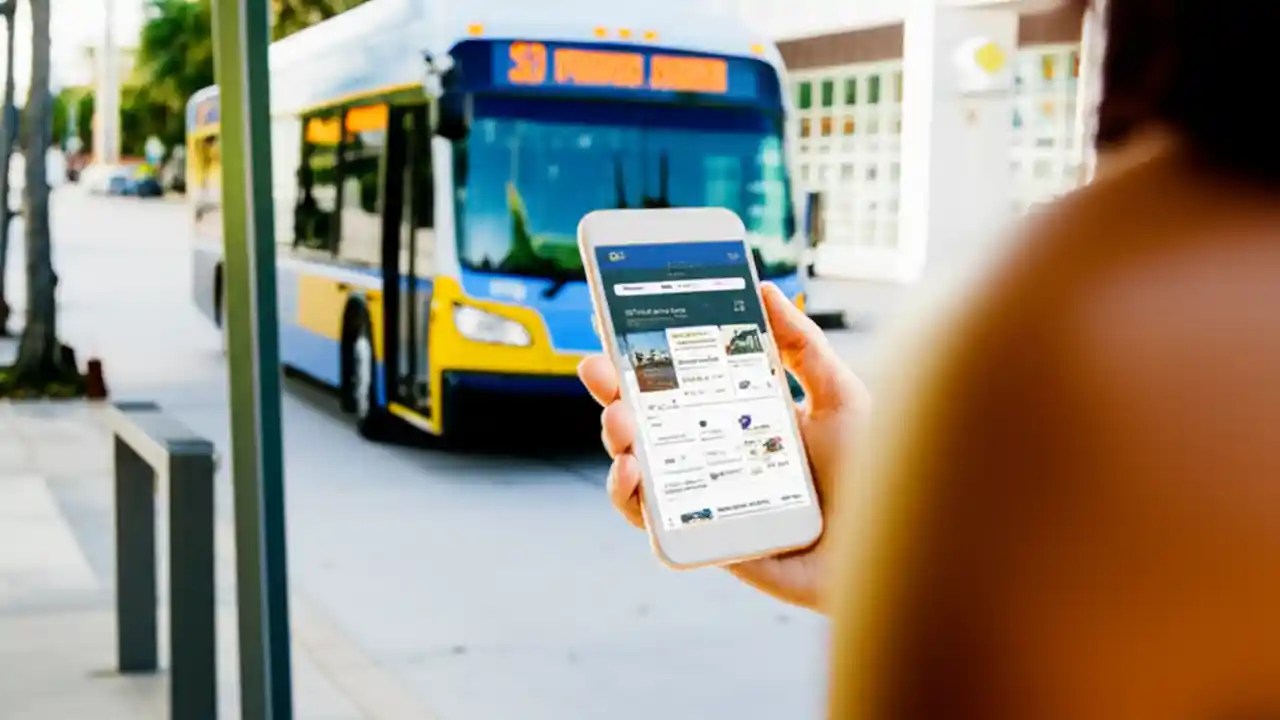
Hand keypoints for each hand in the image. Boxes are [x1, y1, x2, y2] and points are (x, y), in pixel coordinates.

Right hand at [578, 283, 870, 611]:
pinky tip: (632, 474)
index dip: (638, 361)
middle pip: (645, 426)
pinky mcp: (708, 544)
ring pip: (639, 474)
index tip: (611, 326)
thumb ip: (802, 345)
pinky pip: (656, 526)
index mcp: (737, 421)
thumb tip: (767, 290)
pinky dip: (632, 501)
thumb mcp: (839, 395)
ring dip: (615, 444)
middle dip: (611, 395)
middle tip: (598, 369)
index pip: (675, 387)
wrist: (896, 543)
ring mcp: (707, 503)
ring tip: (620, 424)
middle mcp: (714, 461)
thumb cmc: (872, 473)